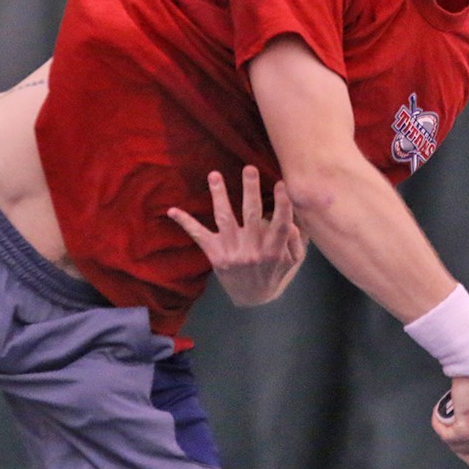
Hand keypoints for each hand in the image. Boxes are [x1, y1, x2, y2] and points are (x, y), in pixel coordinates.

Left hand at [167, 165, 306, 306]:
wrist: (252, 301)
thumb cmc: (274, 274)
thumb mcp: (293, 261)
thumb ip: (296, 239)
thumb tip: (291, 218)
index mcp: (274, 251)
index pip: (280, 224)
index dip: (282, 203)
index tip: (280, 183)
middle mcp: (252, 250)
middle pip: (252, 215)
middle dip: (250, 190)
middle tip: (249, 168)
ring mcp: (232, 252)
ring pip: (225, 219)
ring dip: (219, 195)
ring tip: (215, 175)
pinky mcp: (215, 255)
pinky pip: (199, 236)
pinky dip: (186, 223)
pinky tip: (172, 211)